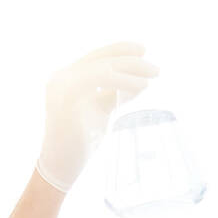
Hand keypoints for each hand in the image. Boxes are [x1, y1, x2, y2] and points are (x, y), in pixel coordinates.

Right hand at [36, 43, 157, 192]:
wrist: (61, 168)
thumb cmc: (80, 144)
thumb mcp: (100, 112)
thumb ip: (114, 95)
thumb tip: (141, 82)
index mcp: (65, 78)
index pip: (95, 57)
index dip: (119, 49)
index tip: (142, 50)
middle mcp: (61, 77)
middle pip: (101, 59)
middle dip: (131, 60)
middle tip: (156, 68)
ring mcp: (63, 86)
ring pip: (104, 67)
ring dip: (132, 68)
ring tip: (153, 75)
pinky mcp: (69, 98)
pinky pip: (103, 79)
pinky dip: (126, 80)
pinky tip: (143, 85)